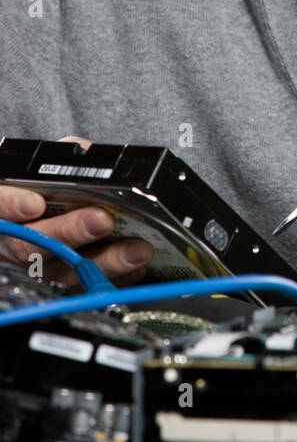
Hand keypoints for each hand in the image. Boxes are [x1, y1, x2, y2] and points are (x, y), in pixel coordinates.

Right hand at [0, 136, 154, 287]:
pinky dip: (115, 278)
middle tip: (103, 219)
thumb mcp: (41, 170)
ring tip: (137, 248)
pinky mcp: (61, 284)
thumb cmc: (38, 192)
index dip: (10, 204)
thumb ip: (60, 161)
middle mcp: (12, 242)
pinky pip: (84, 288)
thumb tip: (87, 154)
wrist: (37, 219)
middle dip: (71, 232)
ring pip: (61, 273)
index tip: (34, 202)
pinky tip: (137, 266)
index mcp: (3, 212)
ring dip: (105, 261)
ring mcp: (36, 267)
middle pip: (30, 245)